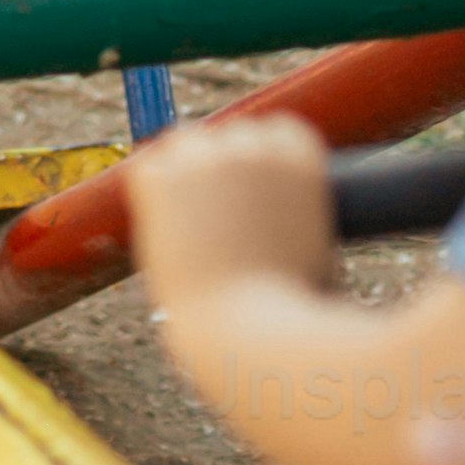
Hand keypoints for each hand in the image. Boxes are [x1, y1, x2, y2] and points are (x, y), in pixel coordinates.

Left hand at [127, 111, 337, 311]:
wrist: (249, 330)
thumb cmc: (290, 309)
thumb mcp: (317, 252)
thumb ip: (300, 220)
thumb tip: (289, 223)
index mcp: (298, 152)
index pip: (275, 133)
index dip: (263, 169)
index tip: (257, 199)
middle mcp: (251, 143)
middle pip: (229, 136)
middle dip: (224, 173)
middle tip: (219, 222)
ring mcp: (202, 157)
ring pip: (185, 146)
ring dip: (185, 176)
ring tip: (192, 229)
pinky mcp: (160, 177)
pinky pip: (147, 169)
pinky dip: (151, 194)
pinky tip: (165, 230)